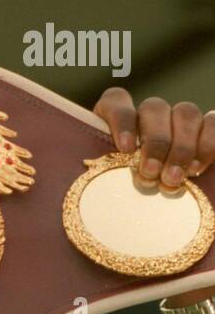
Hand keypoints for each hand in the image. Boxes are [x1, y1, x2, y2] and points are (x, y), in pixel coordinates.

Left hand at [93, 87, 214, 189]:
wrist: (150, 211)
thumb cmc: (122, 201)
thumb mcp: (110, 189)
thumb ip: (109, 178)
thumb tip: (108, 187)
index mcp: (117, 122)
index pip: (116, 102)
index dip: (121, 120)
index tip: (126, 148)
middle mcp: (149, 116)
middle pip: (155, 109)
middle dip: (155, 142)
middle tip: (151, 172)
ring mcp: (178, 120)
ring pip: (185, 114)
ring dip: (181, 147)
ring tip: (174, 178)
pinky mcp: (205, 129)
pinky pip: (212, 123)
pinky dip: (207, 144)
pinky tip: (196, 169)